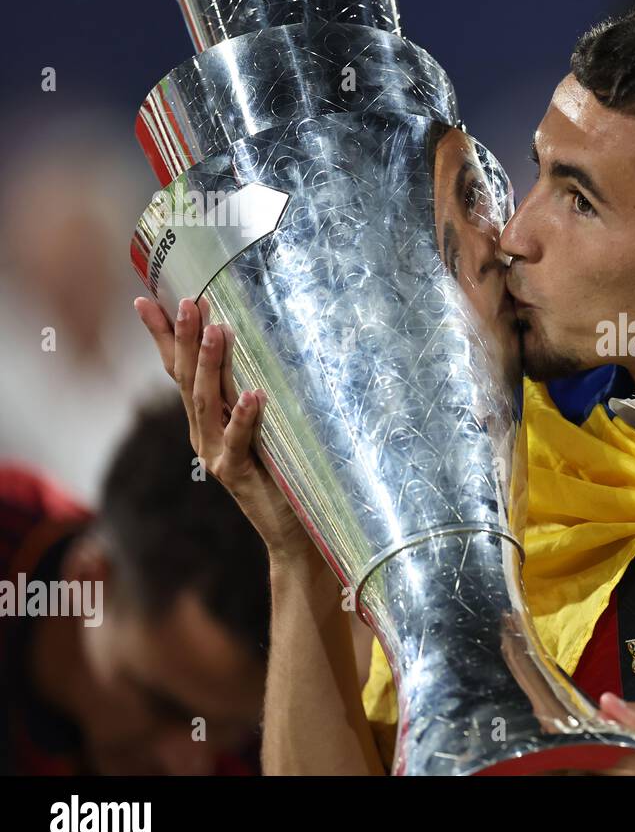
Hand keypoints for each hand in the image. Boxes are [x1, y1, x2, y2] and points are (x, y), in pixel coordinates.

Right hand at [134, 296, 312, 560]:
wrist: (292, 531)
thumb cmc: (284, 474)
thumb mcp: (265, 427)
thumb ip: (252, 398)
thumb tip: (261, 351)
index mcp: (206, 420)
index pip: (178, 371)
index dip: (162, 336)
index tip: (146, 299)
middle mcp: (203, 434)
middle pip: (186, 379)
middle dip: (184, 338)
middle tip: (189, 301)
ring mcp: (215, 455)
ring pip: (206, 403)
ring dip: (210, 366)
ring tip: (217, 332)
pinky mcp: (236, 475)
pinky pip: (238, 441)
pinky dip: (245, 417)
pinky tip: (254, 395)